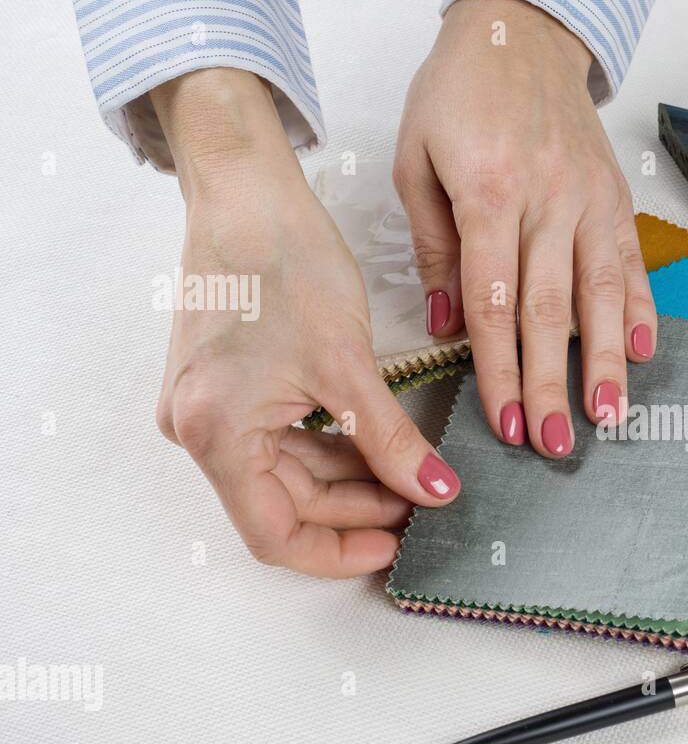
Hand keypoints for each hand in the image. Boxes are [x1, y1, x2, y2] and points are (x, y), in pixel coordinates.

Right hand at [151, 69, 458, 577]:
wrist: (246, 191)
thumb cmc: (283, 259)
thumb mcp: (349, 364)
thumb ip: (392, 442)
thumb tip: (433, 493)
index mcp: (216, 432)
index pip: (275, 535)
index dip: (339, 552)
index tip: (395, 548)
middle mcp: (198, 428)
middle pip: (283, 506)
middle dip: (355, 510)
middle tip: (421, 505)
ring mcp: (207, 408)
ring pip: (288, 474)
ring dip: (349, 480)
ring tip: (411, 475)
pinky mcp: (224, 388)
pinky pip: (282, 439)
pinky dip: (332, 447)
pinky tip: (378, 444)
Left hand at [393, 0, 655, 455]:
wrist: (518, 34)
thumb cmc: (459, 94)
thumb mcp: (416, 161)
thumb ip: (434, 247)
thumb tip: (448, 326)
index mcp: (489, 191)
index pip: (494, 301)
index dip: (499, 368)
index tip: (503, 419)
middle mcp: (548, 198)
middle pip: (549, 310)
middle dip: (551, 383)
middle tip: (552, 443)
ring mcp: (590, 199)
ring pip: (600, 294)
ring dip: (604, 362)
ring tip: (609, 417)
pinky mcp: (615, 197)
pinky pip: (632, 261)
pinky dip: (640, 309)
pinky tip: (642, 353)